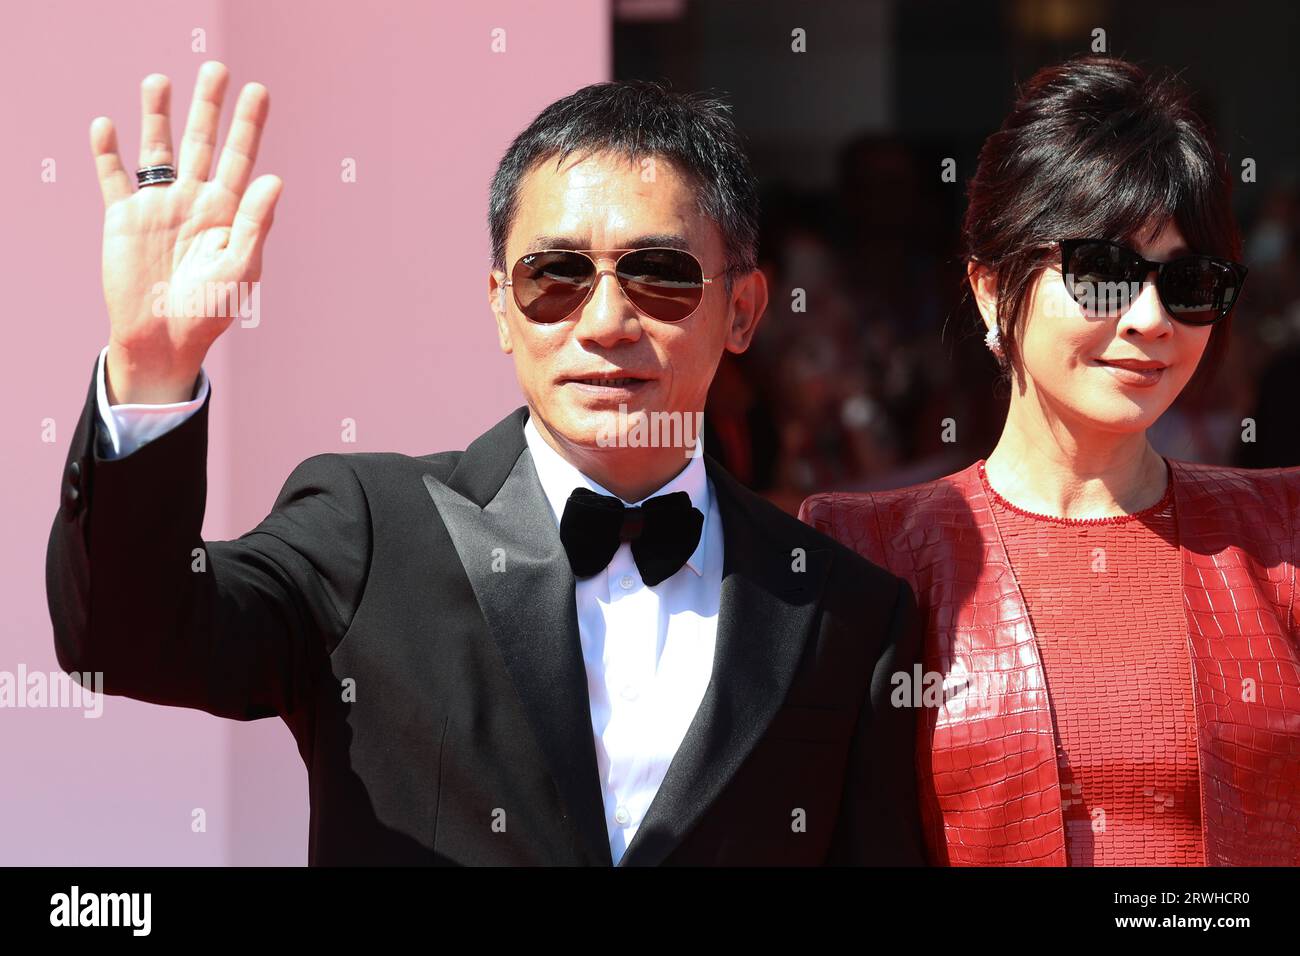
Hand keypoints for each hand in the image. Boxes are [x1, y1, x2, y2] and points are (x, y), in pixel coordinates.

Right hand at [93, 61, 281, 402]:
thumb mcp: (241, 268)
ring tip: (159, 80)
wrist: (165, 338)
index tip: (259, 91)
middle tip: (217, 68)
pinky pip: (114, 178)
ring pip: (159, 150)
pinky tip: (107, 125)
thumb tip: (273, 178)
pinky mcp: (124, 217)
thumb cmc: (211, 311)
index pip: (242, 158)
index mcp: (228, 212)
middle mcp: (195, 201)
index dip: (250, 125)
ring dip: (158, 116)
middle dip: (210, 107)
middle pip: (204, 143)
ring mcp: (159, 206)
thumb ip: (256, 223)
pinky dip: (108, 153)